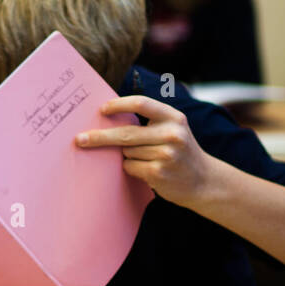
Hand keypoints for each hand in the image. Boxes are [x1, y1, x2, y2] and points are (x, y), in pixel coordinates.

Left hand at [75, 95, 212, 207]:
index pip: (141, 104)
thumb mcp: (172, 130)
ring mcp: (166, 154)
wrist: (204, 182)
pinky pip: (129, 166)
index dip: (118, 105)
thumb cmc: (180, 152)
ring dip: (126, 156)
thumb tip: (107, 119)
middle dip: (99, 137)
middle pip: (125, 133)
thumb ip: (149, 123)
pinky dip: (131, 168)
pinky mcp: (159, 172)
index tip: (101, 110)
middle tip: (80, 139)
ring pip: (126, 152)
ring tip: (146, 160)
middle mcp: (172, 133)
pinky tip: (147, 170)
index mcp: (173, 117)